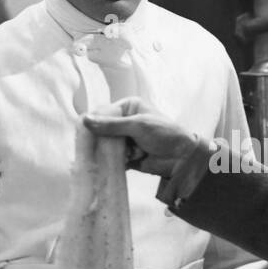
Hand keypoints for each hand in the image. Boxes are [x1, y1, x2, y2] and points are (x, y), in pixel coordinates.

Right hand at [82, 97, 204, 177]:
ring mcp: (126, 139)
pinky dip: (116, 161)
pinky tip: (127, 161)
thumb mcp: (137, 126)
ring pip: (107, 146)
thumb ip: (111, 125)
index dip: (94, 122)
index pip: (104, 112)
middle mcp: (125, 122)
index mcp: (129, 107)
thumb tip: (85, 119)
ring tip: (127, 153)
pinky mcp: (127, 156)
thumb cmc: (164, 134)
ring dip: (113, 151)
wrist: (182, 158)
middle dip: (103, 140)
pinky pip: (113, 158)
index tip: (86, 133)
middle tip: (102, 146)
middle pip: (103, 130)